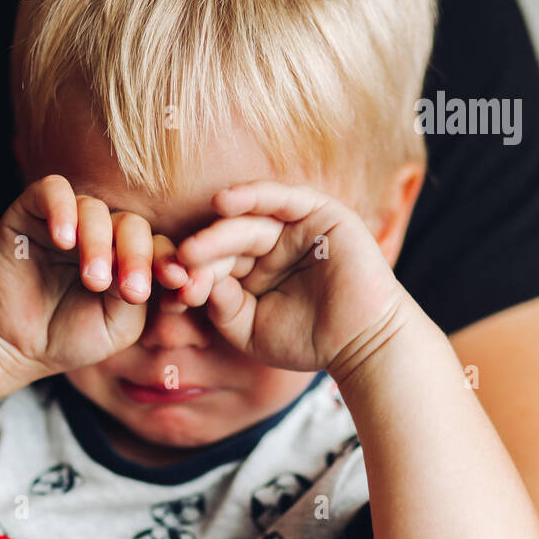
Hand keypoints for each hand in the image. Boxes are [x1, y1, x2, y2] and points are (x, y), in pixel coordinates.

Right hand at [0, 174, 192, 382]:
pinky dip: (62, 209)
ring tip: (92, 279)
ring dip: (99, 243)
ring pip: (94, 209)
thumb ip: (140, 293)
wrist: (17, 345)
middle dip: (137, 255)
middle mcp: (103, 233)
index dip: (169, 261)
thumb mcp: (118, 325)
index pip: (158, 247)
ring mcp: (69, 219)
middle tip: (131, 290)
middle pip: (132, 225)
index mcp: (129, 258)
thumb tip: (165, 266)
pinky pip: (52, 190)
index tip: (176, 282)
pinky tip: (64, 238)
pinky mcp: (32, 210)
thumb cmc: (70, 337)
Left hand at [173, 180, 409, 379]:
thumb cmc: (308, 341)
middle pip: (230, 241)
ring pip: (250, 221)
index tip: (177, 293)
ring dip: (220, 230)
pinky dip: (253, 195)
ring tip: (194, 246)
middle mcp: (273, 246)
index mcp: (255, 272)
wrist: (360, 343)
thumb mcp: (251, 331)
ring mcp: (296, 228)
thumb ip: (223, 309)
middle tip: (181, 265)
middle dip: (204, 253)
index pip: (219, 265)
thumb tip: (201, 285)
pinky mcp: (320, 213)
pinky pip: (282, 198)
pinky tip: (224, 202)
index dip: (197, 276)